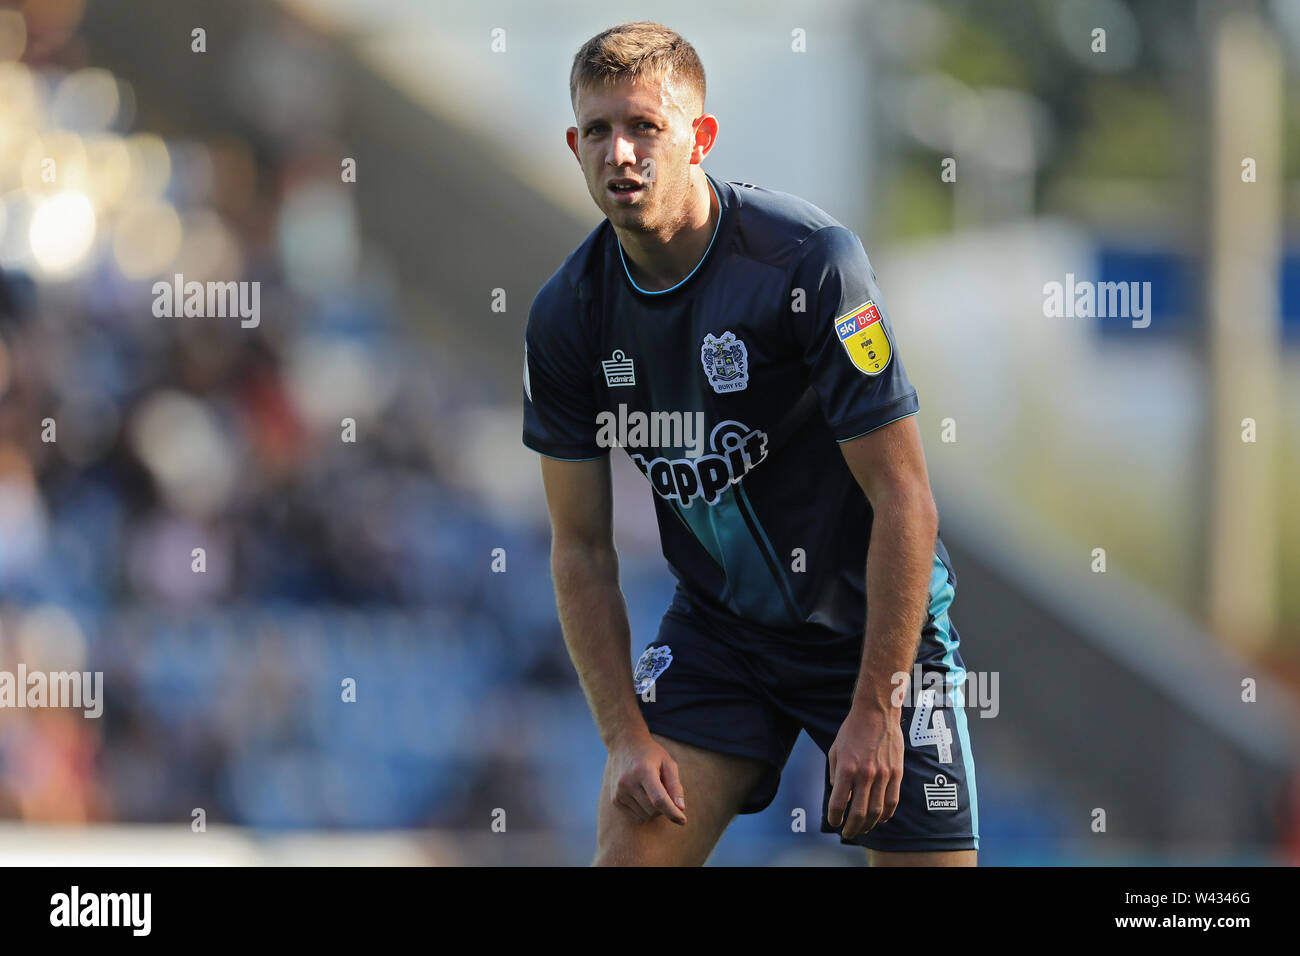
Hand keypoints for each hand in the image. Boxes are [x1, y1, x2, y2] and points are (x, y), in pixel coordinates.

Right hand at [607, 731, 687, 825]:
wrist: (624, 744)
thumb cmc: (651, 754)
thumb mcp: (668, 763)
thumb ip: (675, 785)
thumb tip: (681, 809)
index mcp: (643, 771)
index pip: (659, 799)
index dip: (672, 812)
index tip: (683, 820)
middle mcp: (628, 782)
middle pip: (653, 810)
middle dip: (665, 807)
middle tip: (665, 791)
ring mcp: (619, 792)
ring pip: (645, 816)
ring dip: (655, 810)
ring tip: (652, 790)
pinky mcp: (615, 800)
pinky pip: (636, 817)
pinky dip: (645, 812)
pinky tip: (643, 796)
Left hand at [826, 703, 903, 838]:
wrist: (876, 712)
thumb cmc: (852, 730)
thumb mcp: (835, 751)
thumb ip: (836, 775)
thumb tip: (840, 796)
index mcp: (846, 769)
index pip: (838, 803)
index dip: (834, 818)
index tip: (834, 822)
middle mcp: (865, 775)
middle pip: (858, 813)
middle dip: (852, 828)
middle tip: (847, 833)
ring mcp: (883, 775)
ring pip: (876, 811)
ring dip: (868, 825)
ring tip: (863, 829)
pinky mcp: (896, 773)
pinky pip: (892, 801)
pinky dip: (886, 814)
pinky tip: (879, 818)